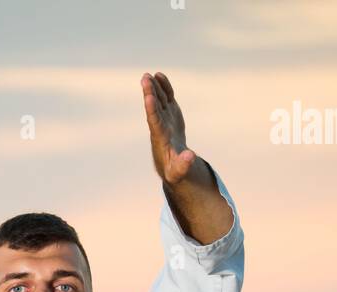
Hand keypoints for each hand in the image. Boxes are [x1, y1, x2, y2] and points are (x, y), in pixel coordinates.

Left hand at [140, 71, 195, 185]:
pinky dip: (163, 87)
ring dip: (154, 87)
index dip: (152, 110)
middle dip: (150, 93)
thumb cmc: (175, 170)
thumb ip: (183, 164)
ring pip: (158, 100)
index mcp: (161, 138)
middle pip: (154, 107)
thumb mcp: (178, 171)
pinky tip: (159, 76)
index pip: (155, 122)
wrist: (174, 164)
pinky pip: (166, 98)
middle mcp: (160, 125)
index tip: (148, 98)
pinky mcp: (170, 114)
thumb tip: (191, 156)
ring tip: (149, 75)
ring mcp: (164, 118)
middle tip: (145, 79)